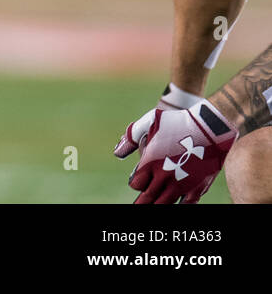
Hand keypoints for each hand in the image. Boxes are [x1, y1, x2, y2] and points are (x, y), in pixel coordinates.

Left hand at [113, 99, 236, 202]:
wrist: (209, 127)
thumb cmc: (177, 122)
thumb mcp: (149, 122)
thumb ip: (131, 137)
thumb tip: (118, 153)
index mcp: (150, 162)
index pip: (137, 184)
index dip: (136, 184)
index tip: (138, 183)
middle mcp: (164, 176)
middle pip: (149, 197)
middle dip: (143, 202)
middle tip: (139, 206)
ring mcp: (182, 184)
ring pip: (165, 203)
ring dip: (159, 205)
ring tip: (155, 205)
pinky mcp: (198, 187)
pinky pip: (187, 204)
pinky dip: (180, 205)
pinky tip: (177, 204)